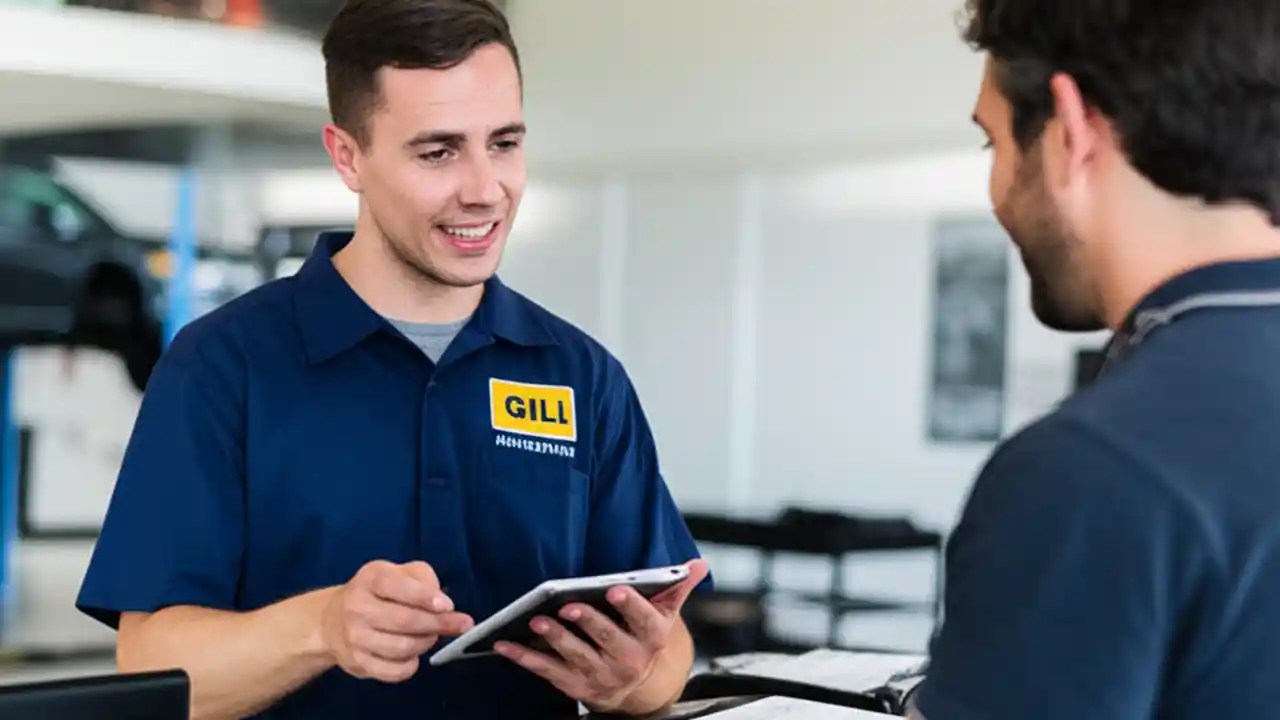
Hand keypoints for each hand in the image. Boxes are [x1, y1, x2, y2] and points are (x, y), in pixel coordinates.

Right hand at [320, 560, 473, 682]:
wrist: (332, 620)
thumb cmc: (376, 593)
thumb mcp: (396, 572)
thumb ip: (422, 578)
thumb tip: (442, 602)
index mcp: (370, 579)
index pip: (395, 585)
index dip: (424, 596)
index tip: (448, 605)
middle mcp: (357, 607)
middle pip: (404, 620)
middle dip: (438, 624)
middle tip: (462, 625)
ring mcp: (355, 638)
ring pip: (402, 647)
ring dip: (426, 643)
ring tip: (432, 635)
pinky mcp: (358, 663)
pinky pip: (394, 671)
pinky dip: (411, 665)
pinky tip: (414, 654)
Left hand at [494, 559, 709, 711]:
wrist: (642, 685)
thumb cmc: (647, 636)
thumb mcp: (667, 612)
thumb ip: (679, 586)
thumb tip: (699, 564)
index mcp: (653, 637)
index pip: (644, 621)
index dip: (630, 606)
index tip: (614, 590)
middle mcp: (629, 660)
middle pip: (608, 639)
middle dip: (587, 623)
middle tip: (567, 606)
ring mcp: (602, 675)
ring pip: (577, 657)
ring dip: (556, 640)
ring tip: (536, 622)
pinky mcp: (577, 686)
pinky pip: (548, 672)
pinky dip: (526, 658)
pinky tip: (507, 644)